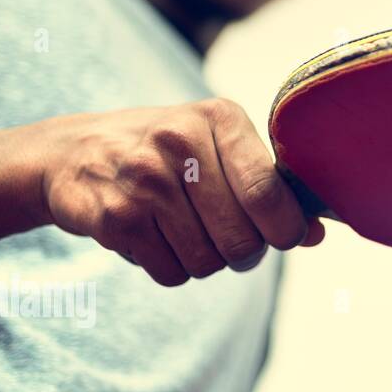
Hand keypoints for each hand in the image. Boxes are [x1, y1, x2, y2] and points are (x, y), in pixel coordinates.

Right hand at [35, 99, 322, 285]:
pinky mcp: (113, 217)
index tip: (286, 236)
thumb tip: (317, 234)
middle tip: (230, 239)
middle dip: (245, 252)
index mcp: (219, 118)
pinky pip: (171, 273)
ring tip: (187, 230)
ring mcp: (142, 180)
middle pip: (241, 239)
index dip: (285, 229)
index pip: (267, 191)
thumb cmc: (171, 152)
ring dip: (206, 260)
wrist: (74, 151)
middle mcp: (179, 142)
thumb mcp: (220, 148)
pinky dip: (171, 267)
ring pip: (207, 262)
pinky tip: (155, 236)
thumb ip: (271, 187)